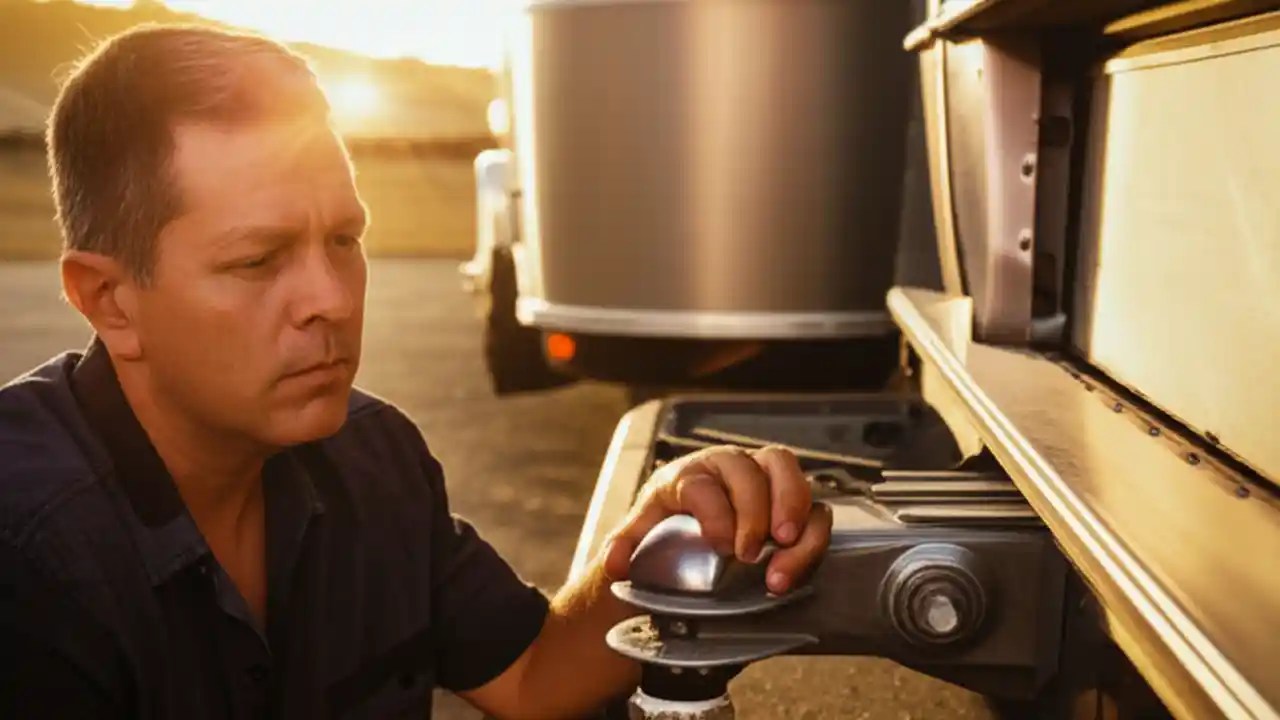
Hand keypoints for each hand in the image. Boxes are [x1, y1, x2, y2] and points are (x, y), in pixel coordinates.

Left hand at [602, 445, 832, 593]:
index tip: (719, 545)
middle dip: (752, 513)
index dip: (714, 512)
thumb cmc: (669, 521)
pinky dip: (810, 530)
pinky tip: (797, 558)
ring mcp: (763, 477)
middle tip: (748, 553)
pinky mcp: (790, 499)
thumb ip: (627, 544)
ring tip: (784, 543)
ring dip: (791, 506)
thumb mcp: (644, 532)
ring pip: (785, 470)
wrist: (692, 521)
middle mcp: (728, 466)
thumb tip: (614, 563)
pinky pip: (812, 502)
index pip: (702, 484)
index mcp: (688, 474)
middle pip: (748, 471)